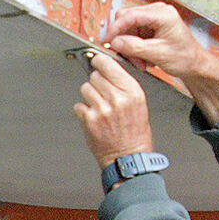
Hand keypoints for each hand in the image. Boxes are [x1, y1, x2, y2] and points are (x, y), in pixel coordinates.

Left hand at [74, 50, 154, 168]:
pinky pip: (79, 105)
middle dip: (96, 83)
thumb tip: (108, 70)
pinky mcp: (90, 120)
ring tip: (99, 107)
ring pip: (85, 89)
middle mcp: (117, 99)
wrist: (128, 157)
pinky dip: (83, 111)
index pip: (109, 65)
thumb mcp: (139, 104)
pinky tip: (93, 117)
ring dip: (89, 96)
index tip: (96, 61)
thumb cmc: (135, 134)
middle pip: (95, 76)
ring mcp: (102, 109)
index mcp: (132, 92)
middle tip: (102, 93)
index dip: (99, 62)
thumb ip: (124, 86)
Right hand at [104, 3, 218, 125]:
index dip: (115, 29)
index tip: (107, 40)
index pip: (130, 15)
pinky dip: (134, 47)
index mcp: (163, 14)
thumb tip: (115, 42)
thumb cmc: (186, 58)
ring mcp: (154, 18)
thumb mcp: (158, 54)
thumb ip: (135, 47)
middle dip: (123, 39)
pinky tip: (142, 57)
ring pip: (128, 27)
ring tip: (139, 60)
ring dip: (129, 46)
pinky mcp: (151, 26)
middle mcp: (158, 12)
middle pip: (126, 19)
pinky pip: (133, 33)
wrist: (195, 64)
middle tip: (125, 55)